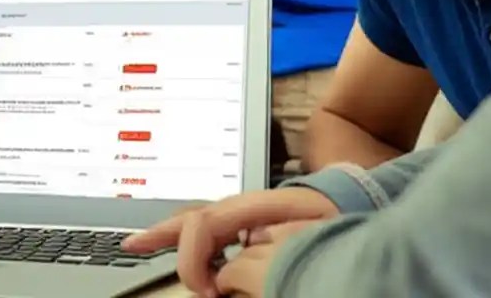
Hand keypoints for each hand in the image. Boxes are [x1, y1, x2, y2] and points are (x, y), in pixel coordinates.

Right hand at [121, 187, 337, 297]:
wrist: (356, 201)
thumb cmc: (336, 219)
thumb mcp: (305, 237)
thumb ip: (265, 250)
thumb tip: (228, 269)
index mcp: (253, 206)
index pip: (202, 224)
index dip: (195, 260)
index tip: (207, 292)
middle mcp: (243, 207)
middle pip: (191, 217)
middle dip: (159, 233)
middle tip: (134, 247)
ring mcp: (246, 213)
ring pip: (197, 220)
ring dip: (169, 233)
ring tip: (143, 242)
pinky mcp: (252, 222)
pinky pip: (213, 227)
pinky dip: (191, 237)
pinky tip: (186, 250)